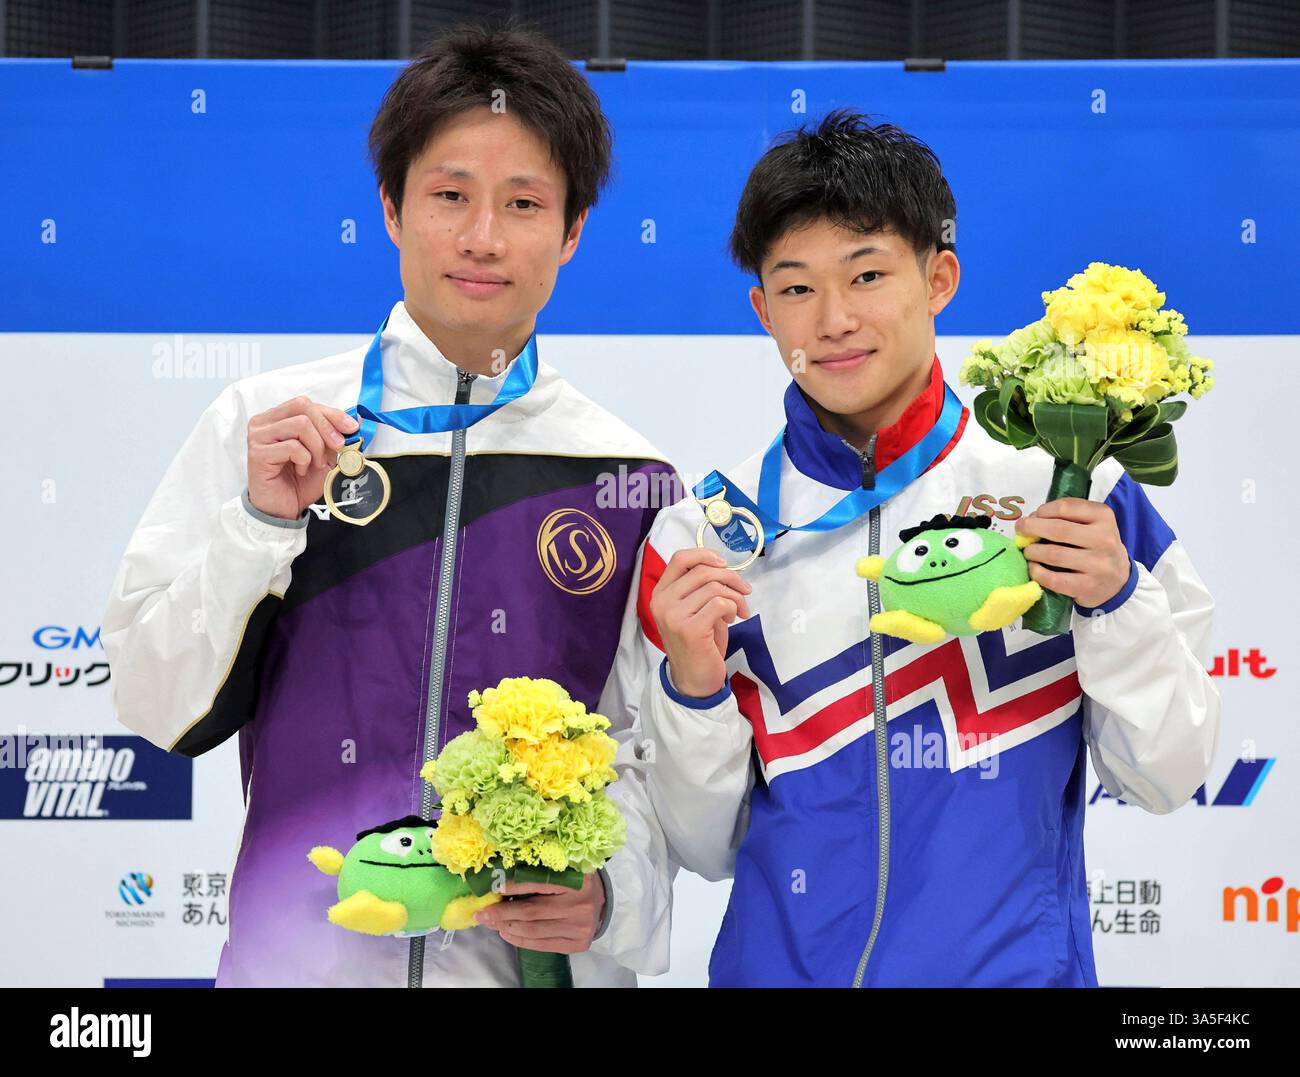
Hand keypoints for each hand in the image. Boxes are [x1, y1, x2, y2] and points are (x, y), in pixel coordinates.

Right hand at [246, 396, 359, 520]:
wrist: (285, 508)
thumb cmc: (300, 481)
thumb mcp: (326, 454)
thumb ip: (336, 435)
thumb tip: (356, 418)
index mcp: (277, 417)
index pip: (305, 403)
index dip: (332, 414)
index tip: (351, 428)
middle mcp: (264, 423)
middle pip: (302, 407)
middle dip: (327, 427)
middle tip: (338, 447)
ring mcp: (258, 437)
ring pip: (300, 425)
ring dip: (316, 446)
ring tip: (315, 464)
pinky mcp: (258, 453)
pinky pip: (293, 446)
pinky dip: (305, 460)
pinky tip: (301, 471)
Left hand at [473, 873, 606, 953]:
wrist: (602, 901)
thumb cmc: (576, 880)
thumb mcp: (563, 868)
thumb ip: (539, 872)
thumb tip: (503, 879)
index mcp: (577, 879)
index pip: (541, 884)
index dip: (516, 887)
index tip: (495, 888)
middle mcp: (580, 905)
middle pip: (533, 912)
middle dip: (503, 914)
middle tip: (482, 913)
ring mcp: (580, 927)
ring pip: (535, 931)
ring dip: (508, 928)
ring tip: (491, 923)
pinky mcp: (578, 943)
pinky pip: (543, 944)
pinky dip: (521, 940)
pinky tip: (507, 934)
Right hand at [649, 547, 752, 697]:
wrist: (694, 680)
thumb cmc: (698, 643)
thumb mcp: (695, 610)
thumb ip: (701, 588)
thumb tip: (725, 569)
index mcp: (661, 593)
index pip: (679, 559)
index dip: (704, 555)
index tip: (724, 564)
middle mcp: (662, 602)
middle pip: (702, 571)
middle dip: (731, 578)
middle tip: (745, 591)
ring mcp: (674, 616)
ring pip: (714, 587)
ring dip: (735, 597)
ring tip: (739, 611)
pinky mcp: (690, 629)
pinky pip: (720, 604)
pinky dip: (733, 608)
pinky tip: (732, 620)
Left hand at [1016, 497, 1131, 608]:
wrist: (1119, 581)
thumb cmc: (1096, 548)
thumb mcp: (1092, 525)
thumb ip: (1067, 517)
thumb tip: (1031, 520)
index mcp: (1103, 517)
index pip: (1066, 507)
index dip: (1043, 511)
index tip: (1033, 516)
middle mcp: (1104, 539)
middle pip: (1058, 530)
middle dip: (1032, 528)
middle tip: (1020, 531)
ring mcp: (1097, 565)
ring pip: (1054, 554)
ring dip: (1032, 552)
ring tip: (1028, 552)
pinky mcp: (1088, 586)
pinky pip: (1054, 579)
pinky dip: (1037, 573)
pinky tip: (1033, 568)